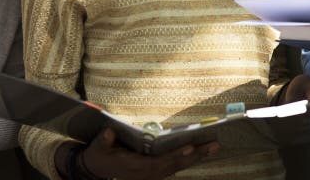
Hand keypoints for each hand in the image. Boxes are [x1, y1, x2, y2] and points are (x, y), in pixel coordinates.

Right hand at [69, 128, 217, 179]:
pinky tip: (201, 151)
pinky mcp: (155, 172)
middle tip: (214, 145)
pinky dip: (188, 159)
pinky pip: (174, 166)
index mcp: (134, 168)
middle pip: (173, 166)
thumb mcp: (97, 147)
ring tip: (214, 146)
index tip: (189, 148)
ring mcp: (151, 175)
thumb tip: (110, 133)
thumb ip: (104, 141)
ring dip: (196, 157)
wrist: (95, 169)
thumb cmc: (99, 155)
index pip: (158, 164)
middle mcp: (146, 174)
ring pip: (177, 167)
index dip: (174, 157)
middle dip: (194, 156)